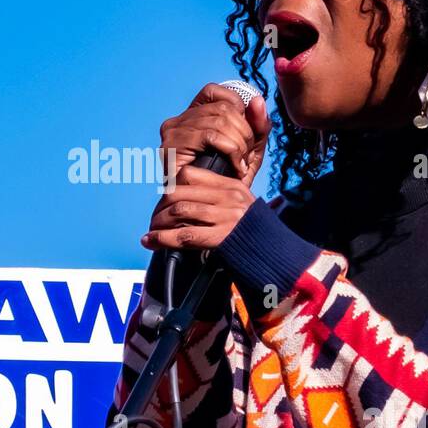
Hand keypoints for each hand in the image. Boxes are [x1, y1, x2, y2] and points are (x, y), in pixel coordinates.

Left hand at [141, 165, 257, 250]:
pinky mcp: (222, 237)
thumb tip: (183, 204)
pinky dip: (163, 238)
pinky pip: (184, 234)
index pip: (189, 174)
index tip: (164, 201)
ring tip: (151, 232)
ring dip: (158, 223)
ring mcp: (225, 216)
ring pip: (178, 211)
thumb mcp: (240, 206)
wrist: (275, 253)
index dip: (170, 187)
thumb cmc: (254, 233)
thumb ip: (217, 199)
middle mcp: (228, 197)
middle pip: (179, 193)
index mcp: (231, 185)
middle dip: (159, 208)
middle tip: (154, 220)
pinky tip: (152, 241)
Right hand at [158, 83, 270, 184]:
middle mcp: (178, 121)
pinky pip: (211, 135)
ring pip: (220, 121)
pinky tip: (236, 167)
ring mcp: (172, 133)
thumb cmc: (228, 182)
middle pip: (223, 107)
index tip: (246, 134)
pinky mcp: (171, 147)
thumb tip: (257, 100)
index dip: (237, 106)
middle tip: (247, 157)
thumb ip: (257, 124)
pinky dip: (231, 150)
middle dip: (245, 133)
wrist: (210, 212)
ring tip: (241, 164)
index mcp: (191, 117)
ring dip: (240, 144)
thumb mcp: (250, 150)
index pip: (214, 92)